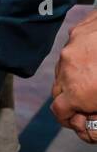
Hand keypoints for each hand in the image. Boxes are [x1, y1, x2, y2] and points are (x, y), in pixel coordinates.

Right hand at [50, 11, 96, 142]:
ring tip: (96, 71)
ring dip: (75, 73)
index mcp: (78, 92)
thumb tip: (91, 120)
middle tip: (89, 96)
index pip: (59, 111)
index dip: (67, 117)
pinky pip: (73, 47)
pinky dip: (82, 53)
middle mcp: (68, 71)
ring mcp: (71, 48)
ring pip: (64, 67)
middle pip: (59, 89)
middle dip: (71, 95)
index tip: (78, 117)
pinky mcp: (78, 31)